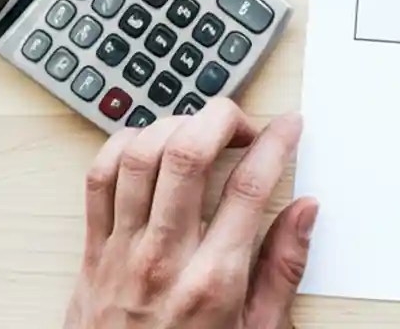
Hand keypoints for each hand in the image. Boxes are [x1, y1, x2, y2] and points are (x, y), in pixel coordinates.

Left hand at [65, 100, 316, 328]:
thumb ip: (283, 268)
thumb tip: (305, 211)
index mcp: (215, 279)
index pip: (250, 186)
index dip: (276, 143)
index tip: (289, 126)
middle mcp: (166, 257)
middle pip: (188, 155)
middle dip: (221, 119)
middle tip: (241, 123)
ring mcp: (124, 250)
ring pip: (141, 156)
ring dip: (175, 126)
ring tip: (199, 130)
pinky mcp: (94, 250)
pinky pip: (99, 178)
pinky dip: (124, 147)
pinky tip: (150, 146)